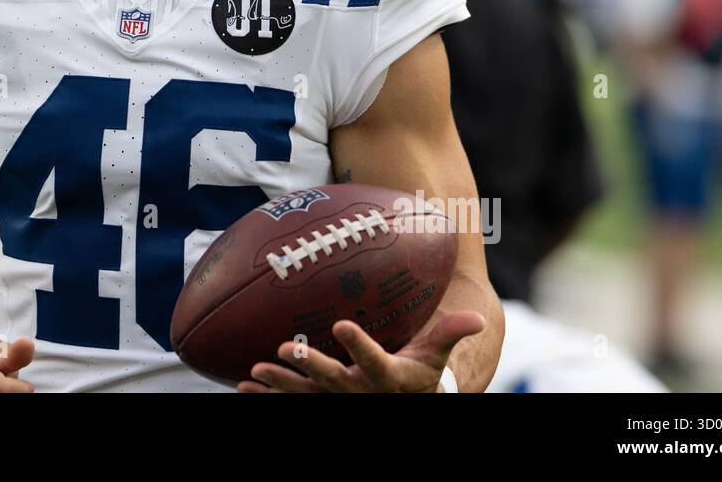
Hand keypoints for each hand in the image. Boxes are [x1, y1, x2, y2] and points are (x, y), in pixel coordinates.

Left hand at [239, 311, 484, 392]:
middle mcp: (360, 393)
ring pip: (306, 395)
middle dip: (310, 366)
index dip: (357, 345)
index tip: (341, 324)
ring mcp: (337, 401)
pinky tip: (243, 383)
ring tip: (255, 369)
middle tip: (287, 348)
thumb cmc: (419, 373)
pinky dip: (267, 394)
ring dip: (279, 383)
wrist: (405, 403)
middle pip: (333, 381)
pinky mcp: (320, 403)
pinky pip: (291, 401)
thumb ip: (449, 334)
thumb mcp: (434, 354)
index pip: (373, 360)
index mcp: (388, 377)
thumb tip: (477, 317)